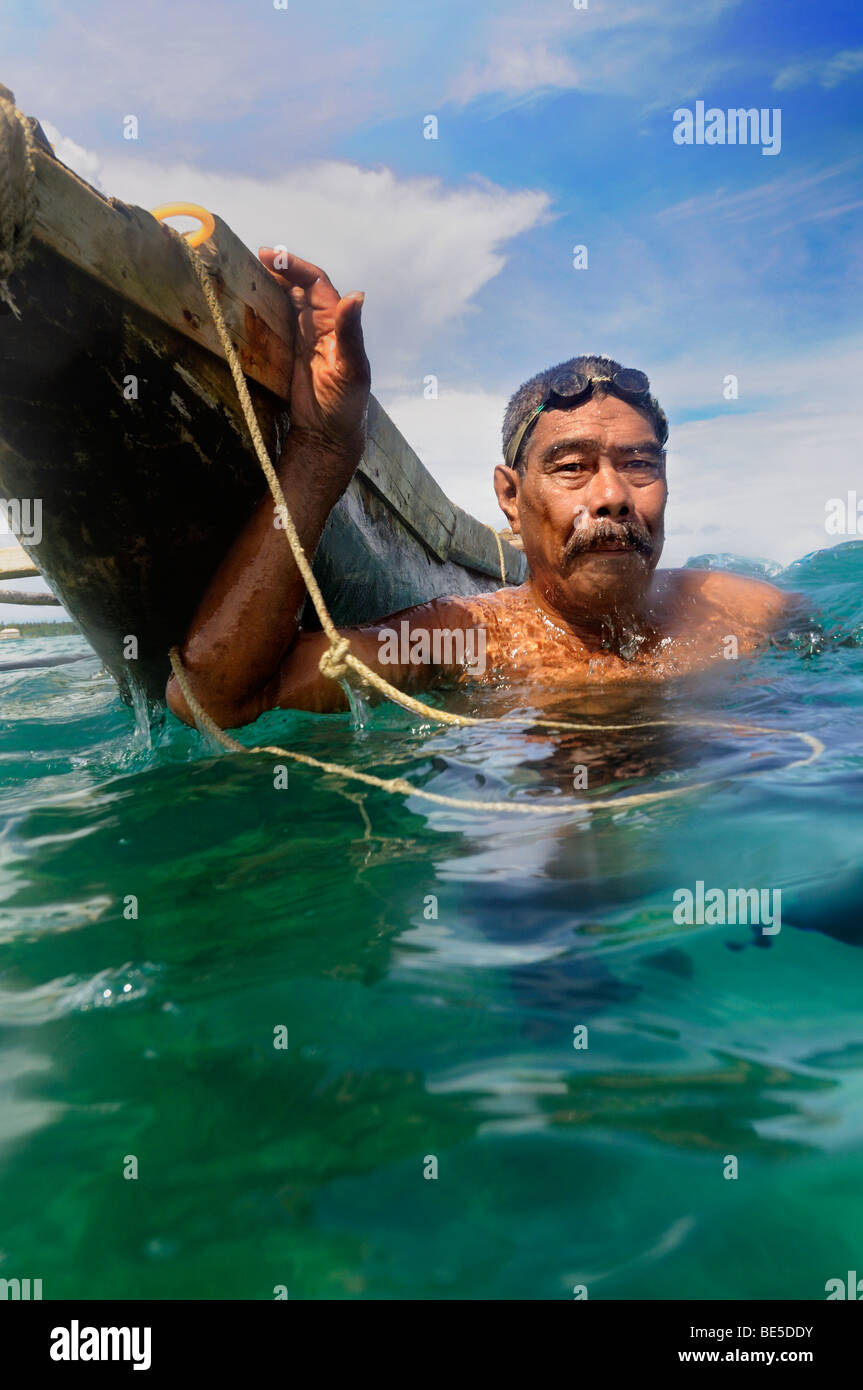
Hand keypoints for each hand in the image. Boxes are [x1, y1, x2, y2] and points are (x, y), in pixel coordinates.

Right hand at [258, 248, 369, 458]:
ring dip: (270, 286)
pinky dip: (265, 309)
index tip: (269, 256)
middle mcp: (321, 325)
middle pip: (298, 286)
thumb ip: (350, 333)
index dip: (295, 266)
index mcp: (337, 322)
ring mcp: (305, 338)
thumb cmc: (346, 404)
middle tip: (250, 260)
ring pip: (287, 301)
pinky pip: (278, 322)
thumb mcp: (351, 369)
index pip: (316, 283)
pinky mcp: (291, 353)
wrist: (328, 435)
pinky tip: (248, 304)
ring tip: (246, 274)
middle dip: (278, 271)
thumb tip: (356, 295)